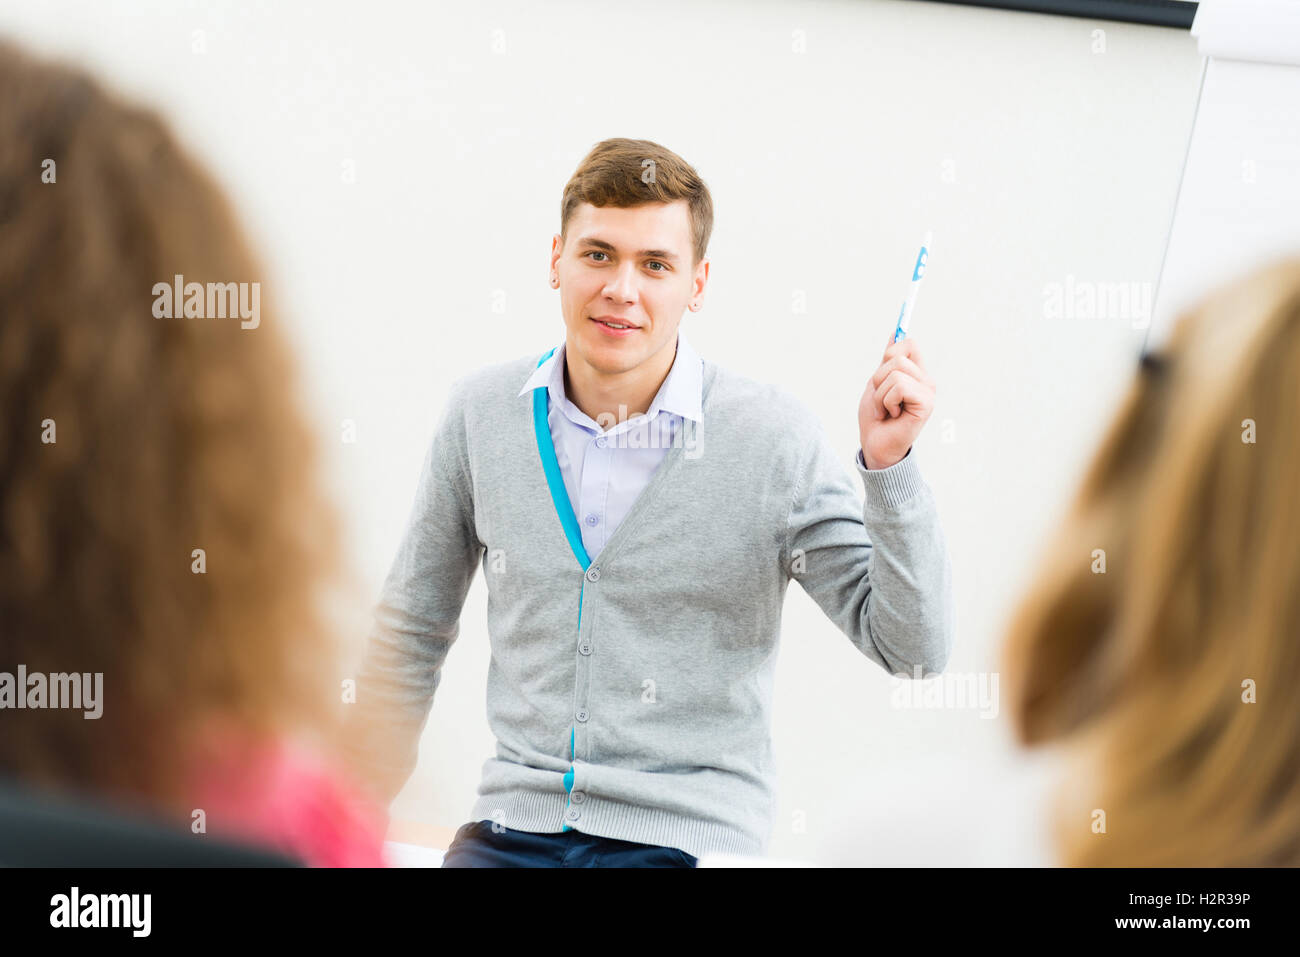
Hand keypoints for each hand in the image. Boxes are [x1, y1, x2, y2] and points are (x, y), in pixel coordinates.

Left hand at [857, 332, 936, 468]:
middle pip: (897, 356)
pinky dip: (886, 402)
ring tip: (886, 409)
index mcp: (916, 374)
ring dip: (880, 394)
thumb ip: (887, 361)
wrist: (875, 445)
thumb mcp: (877, 383)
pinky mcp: (926, 403)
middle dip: (878, 379)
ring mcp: (928, 392)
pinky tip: (893, 415)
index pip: (909, 344)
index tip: (882, 375)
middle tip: (882, 400)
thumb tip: (895, 333)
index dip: (890, 354)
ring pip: (895, 372)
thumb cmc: (876, 418)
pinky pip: (899, 387)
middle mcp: (926, 381)